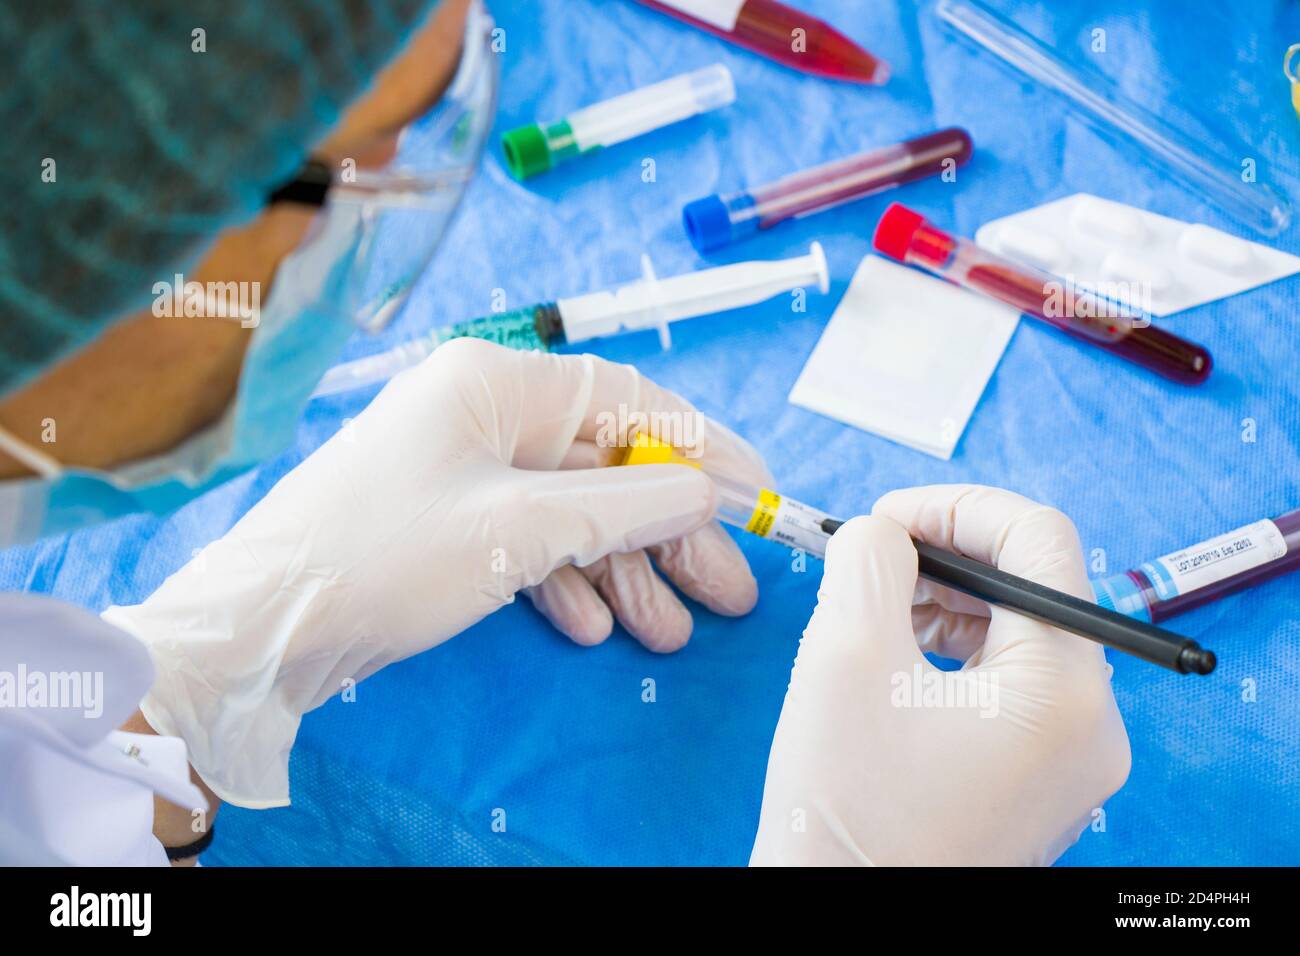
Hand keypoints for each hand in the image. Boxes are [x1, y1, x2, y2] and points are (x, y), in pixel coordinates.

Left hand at [104, 339, 769, 806]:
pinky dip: (564, 582)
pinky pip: (527, 543)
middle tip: (728, 592)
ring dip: (623, 571)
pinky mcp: (446, 527)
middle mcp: (481, 416)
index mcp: (495, 382)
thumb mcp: (519, 530)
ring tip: (670, 632)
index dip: (700, 448)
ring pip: (570, 513)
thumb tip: (704, 494)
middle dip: (666, 532)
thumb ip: (623, 507)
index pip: (626, 398)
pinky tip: (593, 627)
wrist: (262, 632)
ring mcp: (462, 473)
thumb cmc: (389, 555)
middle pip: (605, 464)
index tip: (755, 498)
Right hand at [749, 484, 1130, 865]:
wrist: (840, 920)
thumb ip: (870, 560)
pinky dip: (956, 649)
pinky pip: (1011, 682)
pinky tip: (898, 653)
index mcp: (1062, 690)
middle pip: (1034, 587)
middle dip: (946, 555)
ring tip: (876, 608)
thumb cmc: (844, 810)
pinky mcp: (1041, 776)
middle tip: (872, 556)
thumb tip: (887, 529)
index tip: (886, 517)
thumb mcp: (843, 656)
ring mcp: (1071, 756)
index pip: (1039, 540)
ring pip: (1020, 633)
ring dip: (948, 600)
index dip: (956, 507)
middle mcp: (1091, 723)